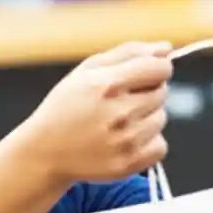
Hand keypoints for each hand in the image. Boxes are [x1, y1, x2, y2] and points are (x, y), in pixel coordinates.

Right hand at [28, 41, 173, 182]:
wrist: (45, 151)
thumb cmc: (68, 105)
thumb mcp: (89, 70)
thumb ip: (130, 53)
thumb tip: (167, 48)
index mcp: (106, 85)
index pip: (160, 68)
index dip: (157, 68)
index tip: (147, 73)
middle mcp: (118, 113)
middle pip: (162, 92)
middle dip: (147, 92)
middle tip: (121, 100)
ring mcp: (125, 141)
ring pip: (161, 118)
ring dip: (146, 117)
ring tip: (118, 121)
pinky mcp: (129, 163)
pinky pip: (160, 146)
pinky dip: (148, 143)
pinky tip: (125, 140)